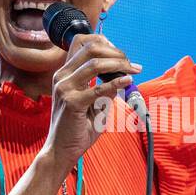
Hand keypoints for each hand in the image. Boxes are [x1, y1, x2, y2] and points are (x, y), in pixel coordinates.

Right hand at [43, 33, 140, 170]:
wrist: (61, 151)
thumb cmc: (77, 128)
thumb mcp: (94, 103)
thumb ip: (105, 88)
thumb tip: (123, 75)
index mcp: (65, 74)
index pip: (82, 43)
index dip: (105, 43)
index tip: (122, 54)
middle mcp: (62, 77)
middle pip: (91, 48)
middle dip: (116, 53)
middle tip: (131, 64)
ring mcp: (65, 88)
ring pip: (95, 64)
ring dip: (119, 64)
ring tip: (134, 70)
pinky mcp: (72, 102)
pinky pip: (98, 88)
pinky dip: (116, 83)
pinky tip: (127, 81)